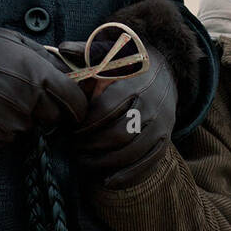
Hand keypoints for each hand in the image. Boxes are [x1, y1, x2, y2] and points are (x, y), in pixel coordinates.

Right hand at [0, 26, 87, 147]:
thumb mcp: (20, 42)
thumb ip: (48, 59)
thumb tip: (70, 73)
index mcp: (40, 75)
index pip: (75, 102)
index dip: (76, 105)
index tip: (72, 106)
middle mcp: (31, 99)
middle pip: (54, 117)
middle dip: (47, 110)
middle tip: (29, 98)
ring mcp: (14, 118)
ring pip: (31, 127)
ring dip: (24, 119)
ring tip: (4, 100)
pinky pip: (11, 137)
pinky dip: (5, 128)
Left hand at [69, 43, 176, 188]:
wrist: (168, 69)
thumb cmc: (130, 63)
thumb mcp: (111, 53)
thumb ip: (86, 53)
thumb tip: (62, 48)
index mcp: (135, 83)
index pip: (106, 109)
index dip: (85, 125)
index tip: (70, 130)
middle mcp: (152, 104)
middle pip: (119, 134)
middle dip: (91, 146)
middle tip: (73, 149)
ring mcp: (161, 124)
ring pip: (132, 152)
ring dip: (104, 163)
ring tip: (84, 162)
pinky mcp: (166, 139)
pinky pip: (149, 163)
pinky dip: (129, 176)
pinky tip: (108, 181)